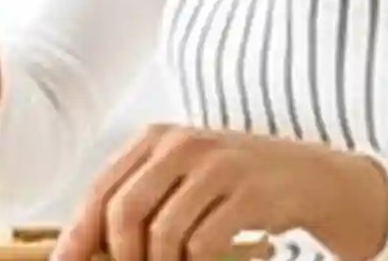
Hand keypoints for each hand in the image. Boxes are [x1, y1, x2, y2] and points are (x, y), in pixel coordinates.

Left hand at [54, 124, 387, 260]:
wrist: (310, 176)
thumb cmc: (235, 184)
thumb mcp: (183, 178)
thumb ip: (140, 201)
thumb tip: (86, 248)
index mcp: (155, 139)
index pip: (101, 190)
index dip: (78, 235)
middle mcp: (182, 145)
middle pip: (124, 212)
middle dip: (121, 257)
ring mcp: (216, 165)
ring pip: (162, 234)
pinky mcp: (248, 192)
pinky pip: (203, 244)